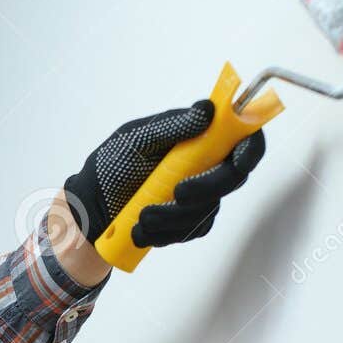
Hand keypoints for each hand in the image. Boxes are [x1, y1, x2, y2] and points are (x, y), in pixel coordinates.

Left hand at [63, 101, 266, 247]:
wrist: (92, 208)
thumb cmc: (111, 166)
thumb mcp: (133, 140)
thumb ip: (171, 126)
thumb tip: (208, 110)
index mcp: (197, 136)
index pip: (241, 137)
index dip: (249, 148)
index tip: (236, 160)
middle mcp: (205, 163)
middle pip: (233, 177)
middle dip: (207, 188)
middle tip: (177, 194)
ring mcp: (200, 194)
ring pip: (209, 208)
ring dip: (175, 216)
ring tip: (140, 217)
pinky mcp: (189, 220)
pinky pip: (193, 230)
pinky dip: (168, 233)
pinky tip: (142, 231)